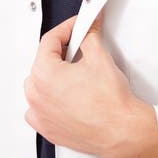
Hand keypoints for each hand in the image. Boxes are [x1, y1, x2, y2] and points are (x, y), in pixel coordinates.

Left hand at [23, 12, 157, 157]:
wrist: (121, 131)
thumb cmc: (110, 102)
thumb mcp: (99, 56)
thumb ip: (89, 35)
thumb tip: (89, 27)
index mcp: (43, 73)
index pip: (49, 40)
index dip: (66, 29)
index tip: (77, 27)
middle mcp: (36, 94)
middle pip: (42, 62)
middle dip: (61, 52)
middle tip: (79, 48)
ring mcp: (39, 114)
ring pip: (39, 85)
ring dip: (53, 76)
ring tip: (75, 74)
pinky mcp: (47, 129)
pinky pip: (39, 108)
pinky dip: (49, 99)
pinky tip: (67, 97)